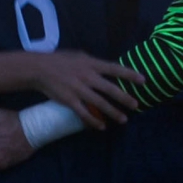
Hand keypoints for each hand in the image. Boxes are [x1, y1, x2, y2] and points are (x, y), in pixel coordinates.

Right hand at [26, 51, 143, 129]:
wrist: (39, 69)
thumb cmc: (60, 61)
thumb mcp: (79, 56)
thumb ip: (93, 63)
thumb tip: (106, 68)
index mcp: (90, 64)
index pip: (114, 68)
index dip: (129, 74)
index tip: (143, 80)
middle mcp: (87, 77)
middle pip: (110, 89)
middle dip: (124, 98)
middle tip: (136, 105)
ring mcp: (78, 90)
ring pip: (100, 103)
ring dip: (113, 112)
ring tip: (123, 119)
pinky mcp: (69, 101)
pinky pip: (84, 113)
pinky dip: (93, 121)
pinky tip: (101, 126)